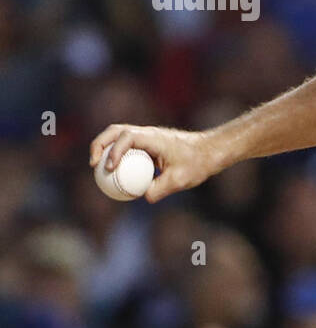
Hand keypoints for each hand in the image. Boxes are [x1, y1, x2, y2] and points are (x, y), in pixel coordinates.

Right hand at [89, 124, 222, 202]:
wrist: (210, 152)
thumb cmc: (198, 163)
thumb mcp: (180, 180)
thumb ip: (160, 189)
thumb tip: (143, 196)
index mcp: (154, 138)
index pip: (127, 137)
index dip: (114, 151)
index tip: (110, 168)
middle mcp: (147, 134)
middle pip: (115, 131)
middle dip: (99, 145)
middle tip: (93, 165)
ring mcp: (146, 137)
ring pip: (118, 136)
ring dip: (104, 148)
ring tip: (97, 168)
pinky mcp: (147, 144)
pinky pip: (126, 146)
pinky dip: (115, 155)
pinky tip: (113, 173)